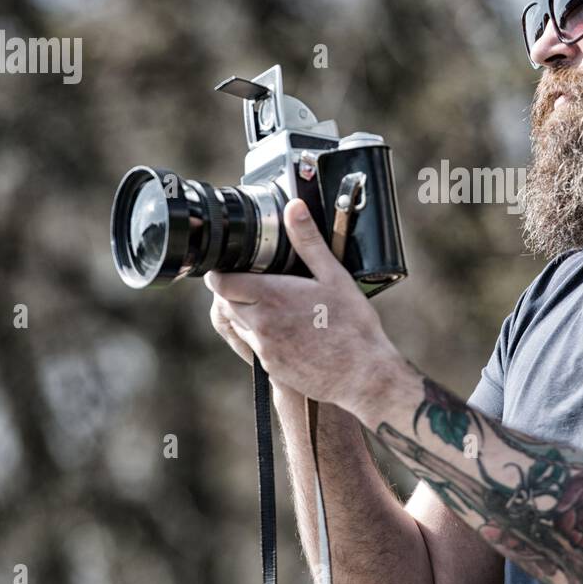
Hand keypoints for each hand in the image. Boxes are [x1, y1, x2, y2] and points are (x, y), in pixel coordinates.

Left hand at [204, 198, 405, 416]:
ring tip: (274, 303)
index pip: (220, 282)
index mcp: (271, 298)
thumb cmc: (353, 326)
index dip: (222, 272)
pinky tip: (288, 328)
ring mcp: (263, 350)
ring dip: (246, 312)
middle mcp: (260, 325)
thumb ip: (308, 241)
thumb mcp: (334, 276)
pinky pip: (253, 346)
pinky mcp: (271, 368)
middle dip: (234, 289)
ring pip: (237, 324)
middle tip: (258, 279)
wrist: (362, 375)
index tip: (235, 265)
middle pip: (225, 302)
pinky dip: (261, 334)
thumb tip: (294, 208)